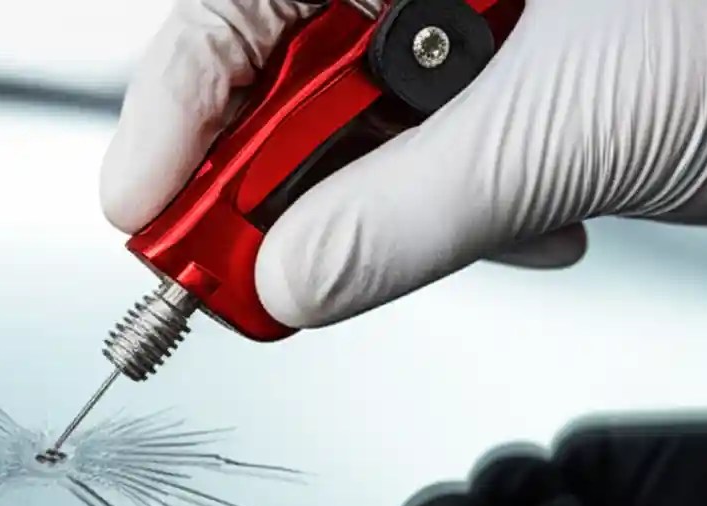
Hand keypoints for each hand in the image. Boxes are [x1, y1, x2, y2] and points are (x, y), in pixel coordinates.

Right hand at [101, 0, 706, 327]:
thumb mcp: (565, 127)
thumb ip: (403, 215)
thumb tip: (287, 277)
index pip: (238, 6)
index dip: (174, 106)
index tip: (141, 210)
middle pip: (283, 74)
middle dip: (270, 184)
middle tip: (233, 272)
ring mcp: (473, 27)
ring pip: (356, 134)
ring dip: (380, 213)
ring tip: (447, 242)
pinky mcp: (513, 88)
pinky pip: (431, 160)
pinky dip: (455, 216)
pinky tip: (526, 224)